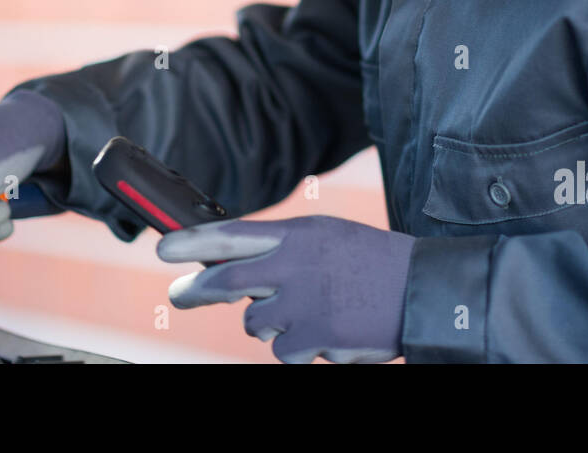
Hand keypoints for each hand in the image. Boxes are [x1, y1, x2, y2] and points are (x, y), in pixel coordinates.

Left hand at [157, 214, 416, 362]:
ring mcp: (302, 305)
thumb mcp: (328, 238)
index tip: (164, 249)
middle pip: (225, 283)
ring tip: (312, 312)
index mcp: (298, 234)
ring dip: (272, 324)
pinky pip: (285, 352)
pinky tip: (330, 332)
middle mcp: (294, 266)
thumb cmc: (374, 263)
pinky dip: (301, 347)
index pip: (232, 235)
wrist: (423, 290)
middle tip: (179, 294)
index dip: (192, 242)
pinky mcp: (314, 339)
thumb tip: (240, 269)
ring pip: (256, 324)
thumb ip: (285, 249)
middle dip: (196, 291)